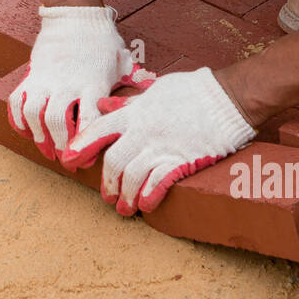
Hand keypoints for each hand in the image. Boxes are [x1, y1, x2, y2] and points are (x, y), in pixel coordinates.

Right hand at [8, 5, 152, 159]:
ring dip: (39, 136)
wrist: (75, 13)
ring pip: (35, 114)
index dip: (86, 145)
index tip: (87, 161)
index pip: (88, 121)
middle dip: (59, 146)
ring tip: (46, 149)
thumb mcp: (122, 61)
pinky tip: (27, 130)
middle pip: (56, 122)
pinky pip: (17, 101)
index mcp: (93, 84)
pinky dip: (18, 119)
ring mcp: (46, 78)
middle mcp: (67, 83)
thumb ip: (133, 82)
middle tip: (65, 160)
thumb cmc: (102, 40)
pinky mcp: (32, 74)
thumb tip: (153, 94)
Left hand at [61, 67, 255, 215]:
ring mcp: (162, 146)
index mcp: (135, 112)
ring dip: (125, 195)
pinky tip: (144, 205)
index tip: (69, 161)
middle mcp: (143, 131)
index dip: (81, 146)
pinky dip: (148, 195)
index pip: (98, 130)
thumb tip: (104, 105)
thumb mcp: (155, 90)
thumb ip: (128, 102)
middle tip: (105, 196)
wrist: (229, 98)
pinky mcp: (182, 160)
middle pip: (113, 160)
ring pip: (132, 175)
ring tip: (123, 208)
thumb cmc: (193, 90)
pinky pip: (158, 182)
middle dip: (106, 182)